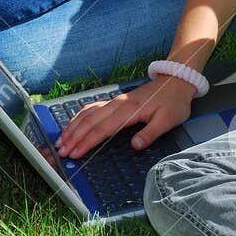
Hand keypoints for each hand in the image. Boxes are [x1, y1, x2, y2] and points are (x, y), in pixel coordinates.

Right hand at [56, 75, 195, 158]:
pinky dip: (79, 116)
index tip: (74, 153)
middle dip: (73, 137)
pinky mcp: (115, 101)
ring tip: (61, 140)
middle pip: (89, 122)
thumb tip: (135, 146)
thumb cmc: (173, 102)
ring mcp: (114, 101)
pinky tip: (72, 124)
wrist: (175, 81)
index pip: (101, 129)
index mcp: (128, 111)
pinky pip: (91, 108)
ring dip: (72, 127)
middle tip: (61, 151)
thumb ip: (150, 133)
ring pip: (87, 114)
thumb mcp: (168, 120)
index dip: (86, 142)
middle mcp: (117, 105)